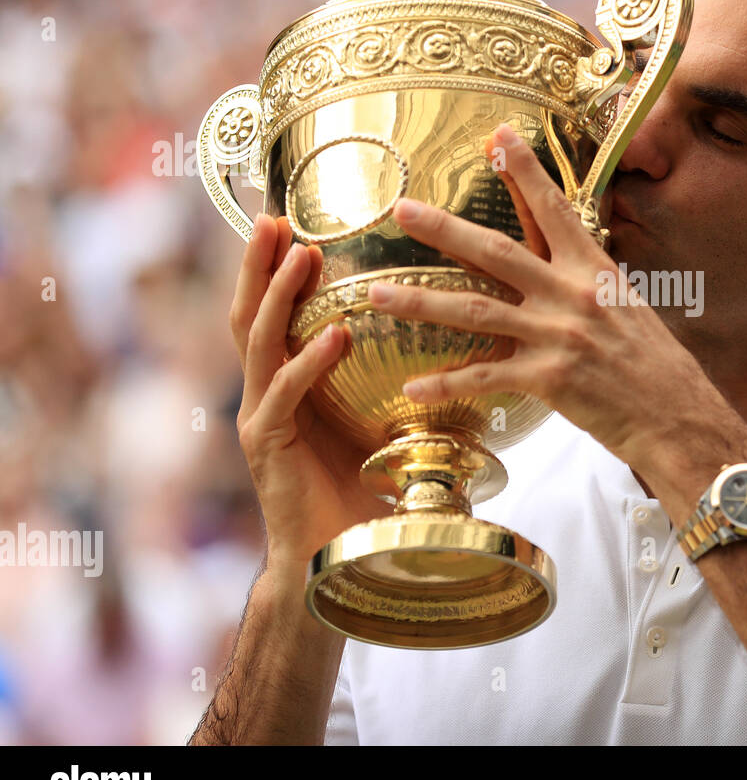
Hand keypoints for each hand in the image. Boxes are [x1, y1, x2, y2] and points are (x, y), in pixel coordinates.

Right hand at [230, 214, 390, 580]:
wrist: (339, 560)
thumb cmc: (365, 495)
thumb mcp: (385, 426)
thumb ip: (398, 385)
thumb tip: (462, 347)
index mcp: (290, 384)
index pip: (278, 313)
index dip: (280, 269)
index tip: (297, 221)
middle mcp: (266, 392)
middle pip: (252, 314)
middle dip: (261, 265)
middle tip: (278, 218)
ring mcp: (261, 417)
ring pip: (258, 342)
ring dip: (279, 296)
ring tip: (303, 255)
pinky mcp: (266, 447)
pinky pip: (283, 394)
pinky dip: (308, 363)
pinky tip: (335, 337)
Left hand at [364, 123, 738, 475]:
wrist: (678, 416)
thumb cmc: (655, 365)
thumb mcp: (626, 306)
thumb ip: (585, 283)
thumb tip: (557, 264)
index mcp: (594, 269)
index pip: (552, 209)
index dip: (523, 171)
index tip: (496, 137)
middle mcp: (571, 294)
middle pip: (496, 251)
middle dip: (444, 228)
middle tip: (403, 210)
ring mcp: (557, 335)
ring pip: (474, 309)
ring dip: (420, 302)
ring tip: (377, 295)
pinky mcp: (547, 379)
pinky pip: (484, 376)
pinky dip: (446, 383)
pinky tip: (412, 388)